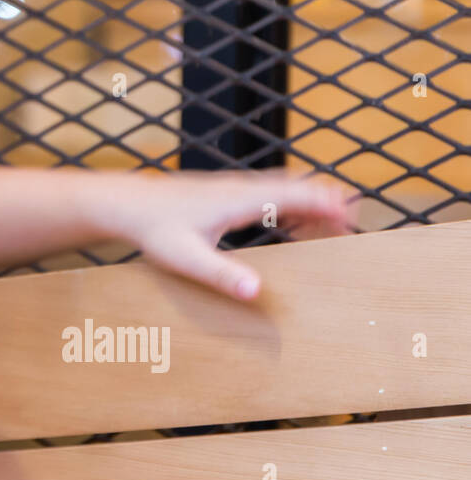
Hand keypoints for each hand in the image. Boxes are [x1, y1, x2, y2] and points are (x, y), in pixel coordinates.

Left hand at [106, 171, 354, 300]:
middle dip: (327, 202)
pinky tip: (295, 225)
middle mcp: (241, 188)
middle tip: (354, 225)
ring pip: (284, 188)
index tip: (352, 216)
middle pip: (296, 188)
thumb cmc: (153, 229)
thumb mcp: (186, 258)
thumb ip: (222, 275)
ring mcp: (233, 187)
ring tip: (335, 226)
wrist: (125, 204)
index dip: (326, 203)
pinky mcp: (225, 193)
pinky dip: (290, 205)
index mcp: (239, 200)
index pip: (294, 195)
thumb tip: (258, 292)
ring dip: (310, 203)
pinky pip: (269, 193)